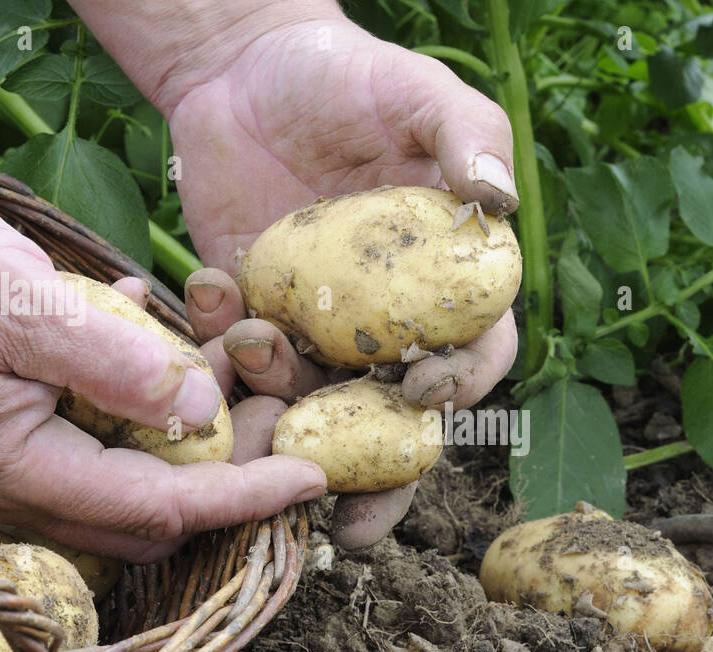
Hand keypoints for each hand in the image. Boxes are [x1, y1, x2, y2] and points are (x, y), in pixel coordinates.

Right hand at [0, 164, 325, 560]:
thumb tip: (203, 404)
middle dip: (230, 475)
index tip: (314, 475)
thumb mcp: (23, 303)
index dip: (247, 498)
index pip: (161, 508)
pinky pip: (100, 442)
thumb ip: (115, 362)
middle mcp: (20, 491)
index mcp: (21, 471)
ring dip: (193, 440)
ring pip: (133, 481)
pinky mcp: (15, 439)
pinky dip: (144, 408)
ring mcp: (15, 471)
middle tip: (280, 413)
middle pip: (155, 513)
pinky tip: (155, 341)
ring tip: (234, 371)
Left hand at [159, 15, 519, 547]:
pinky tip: (212, 296)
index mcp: (447, 287)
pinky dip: (221, 349)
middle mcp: (386, 326)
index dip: (460, 384)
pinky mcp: (251, 321)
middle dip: (380, 476)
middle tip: (358, 523)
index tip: (426, 391)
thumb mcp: (419, 90)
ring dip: (286, 408)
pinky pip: (238, 362)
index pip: (475, 356)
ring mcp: (316, 332)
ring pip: (313, 404)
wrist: (246, 68)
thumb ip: (468, 138)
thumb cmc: (351, 76)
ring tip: (256, 366)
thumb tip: (500, 202)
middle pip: (396, 418)